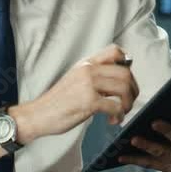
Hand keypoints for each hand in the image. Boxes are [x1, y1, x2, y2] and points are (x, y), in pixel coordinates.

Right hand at [13, 45, 137, 142]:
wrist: (38, 114)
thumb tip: (117, 80)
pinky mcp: (88, 102)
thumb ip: (94, 76)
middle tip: (127, 102)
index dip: (127, 64)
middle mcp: (88, 70)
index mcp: (86, 64)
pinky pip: (115, 106)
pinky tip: (112, 120)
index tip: (127, 79)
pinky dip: (119, 115)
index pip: (115, 51)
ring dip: (128, 103)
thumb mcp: (76, 79)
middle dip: (133, 90)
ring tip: (120, 112)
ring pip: (124, 88)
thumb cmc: (58, 102)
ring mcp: (88, 85)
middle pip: (125, 73)